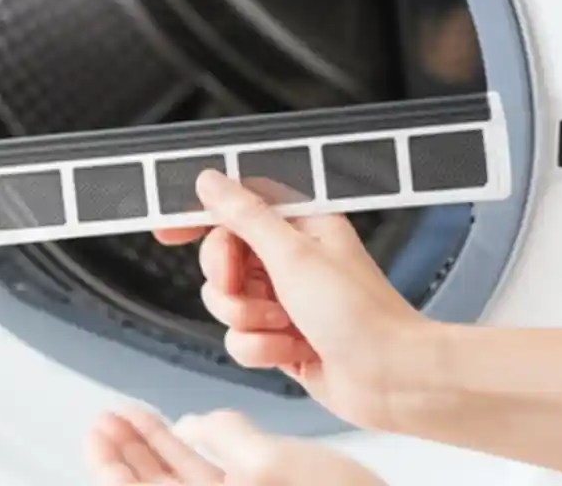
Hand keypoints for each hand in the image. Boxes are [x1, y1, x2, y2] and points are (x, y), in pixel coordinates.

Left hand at [86, 406, 383, 484]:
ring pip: (183, 485)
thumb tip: (196, 425)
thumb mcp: (274, 464)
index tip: (96, 431)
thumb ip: (227, 438)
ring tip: (133, 417)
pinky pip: (214, 483)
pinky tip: (189, 431)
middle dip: (129, 452)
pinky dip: (194, 456)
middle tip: (107, 418)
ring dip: (157, 449)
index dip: (111, 463)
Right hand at [155, 171, 442, 430]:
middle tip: (246, 288)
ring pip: (225, 304)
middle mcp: (291, 261)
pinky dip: (260, 349)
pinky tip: (293, 352)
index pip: (236, 206)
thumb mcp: (294, 254)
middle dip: (228, 282)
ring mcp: (284, 302)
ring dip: (248, 319)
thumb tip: (211, 181)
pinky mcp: (280, 340)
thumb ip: (245, 216)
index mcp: (301, 226)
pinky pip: (239, 340)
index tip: (168, 231)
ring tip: (284, 326)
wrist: (393, 379)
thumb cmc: (361, 314)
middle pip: (221, 258)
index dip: (200, 217)